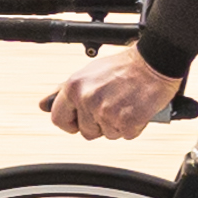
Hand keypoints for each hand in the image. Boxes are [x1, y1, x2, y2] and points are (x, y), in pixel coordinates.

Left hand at [44, 50, 183, 138]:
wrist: (154, 62)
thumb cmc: (125, 66)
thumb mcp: (89, 73)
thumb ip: (66, 91)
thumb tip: (43, 105)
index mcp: (74, 87)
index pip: (58, 119)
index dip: (70, 123)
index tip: (79, 122)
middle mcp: (88, 99)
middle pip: (86, 132)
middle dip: (99, 125)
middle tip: (112, 107)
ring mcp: (107, 112)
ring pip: (108, 135)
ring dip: (118, 125)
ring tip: (125, 104)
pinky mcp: (127, 122)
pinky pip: (127, 135)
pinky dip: (134, 126)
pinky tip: (136, 109)